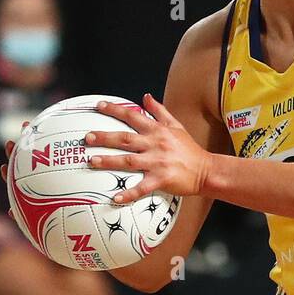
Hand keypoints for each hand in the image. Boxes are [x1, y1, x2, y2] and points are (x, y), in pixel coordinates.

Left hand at [84, 95, 209, 204]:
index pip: (132, 116)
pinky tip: (116, 197)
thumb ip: (159, 111)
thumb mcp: (176, 126)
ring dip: (109, 161)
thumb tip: (145, 97)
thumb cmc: (190, 149)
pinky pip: (142, 187)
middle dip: (104, 137)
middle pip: (125, 138)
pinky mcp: (162, 180)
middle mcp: (155, 144)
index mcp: (157, 131)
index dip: (115, 110)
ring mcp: (158, 162)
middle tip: (87, 137)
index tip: (98, 106)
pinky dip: (129, 193)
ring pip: (129, 160)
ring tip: (92, 161)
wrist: (206, 170)